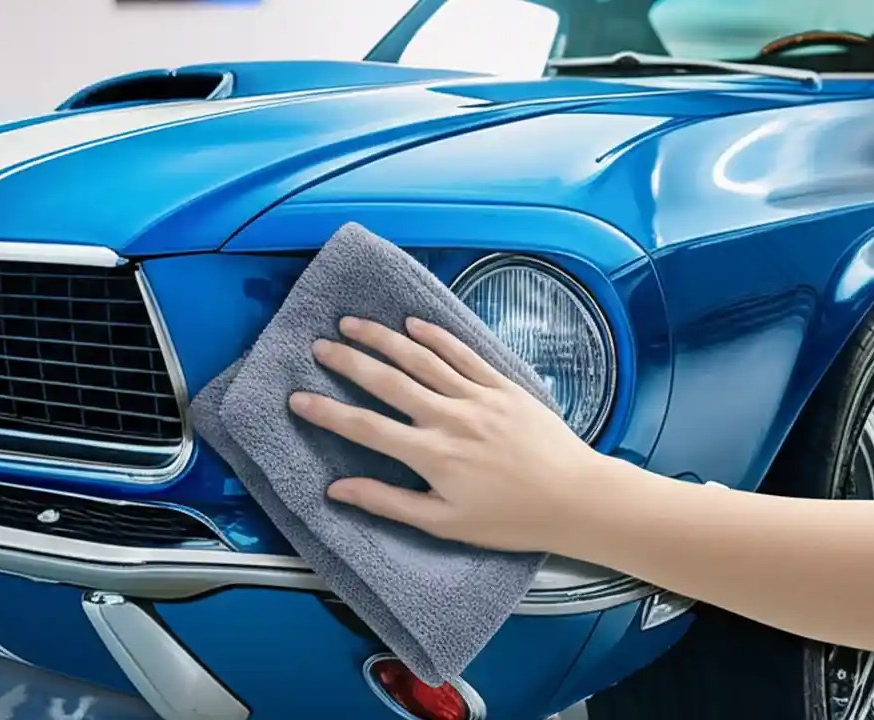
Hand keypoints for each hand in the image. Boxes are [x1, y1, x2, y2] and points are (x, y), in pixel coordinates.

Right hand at [288, 316, 612, 552]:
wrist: (574, 498)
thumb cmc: (511, 519)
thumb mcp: (444, 524)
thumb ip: (389, 503)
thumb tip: (339, 491)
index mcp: (432, 455)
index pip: (367, 427)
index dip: (329, 411)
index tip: (299, 398)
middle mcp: (450, 418)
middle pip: (389, 381)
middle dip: (350, 361)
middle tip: (320, 345)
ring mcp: (478, 397)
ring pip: (422, 359)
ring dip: (384, 338)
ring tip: (355, 324)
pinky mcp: (503, 386)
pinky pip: (463, 354)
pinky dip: (437, 336)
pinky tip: (413, 323)